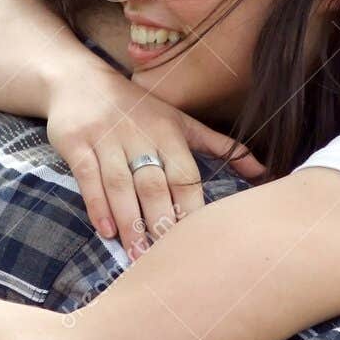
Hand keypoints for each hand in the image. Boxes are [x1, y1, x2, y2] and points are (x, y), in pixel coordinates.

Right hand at [46, 65, 262, 256]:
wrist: (79, 81)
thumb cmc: (137, 109)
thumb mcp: (179, 121)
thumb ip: (218, 146)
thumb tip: (263, 171)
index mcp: (168, 131)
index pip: (184, 175)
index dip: (190, 208)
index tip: (195, 240)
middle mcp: (139, 135)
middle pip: (153, 184)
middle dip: (160, 222)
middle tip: (164, 258)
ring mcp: (106, 139)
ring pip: (120, 185)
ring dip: (129, 222)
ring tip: (136, 254)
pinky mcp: (76, 143)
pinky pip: (88, 177)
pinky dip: (97, 205)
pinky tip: (106, 230)